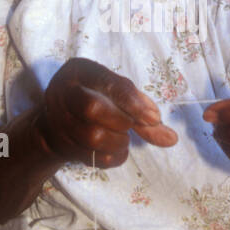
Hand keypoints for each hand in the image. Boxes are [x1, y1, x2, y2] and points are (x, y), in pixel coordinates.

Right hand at [36, 57, 177, 166]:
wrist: (57, 121)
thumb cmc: (95, 98)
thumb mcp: (115, 92)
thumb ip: (142, 109)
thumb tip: (171, 139)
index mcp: (80, 71)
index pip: (107, 83)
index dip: (132, 101)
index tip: (153, 118)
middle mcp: (63, 93)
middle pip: (92, 109)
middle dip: (121, 121)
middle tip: (129, 125)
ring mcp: (59, 121)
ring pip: (93, 137)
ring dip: (119, 142)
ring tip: (123, 138)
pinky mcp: (62, 145)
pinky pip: (94, 158)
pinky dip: (114, 158)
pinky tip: (116, 150)